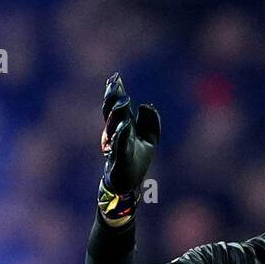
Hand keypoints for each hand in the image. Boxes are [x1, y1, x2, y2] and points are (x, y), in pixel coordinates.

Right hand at [98, 72, 160, 224]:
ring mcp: (116, 148)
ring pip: (115, 129)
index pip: (118, 106)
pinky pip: (120, 148)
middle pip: (113, 114)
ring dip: (117, 115)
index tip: (115, 77)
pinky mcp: (119, 162)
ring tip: (123, 101)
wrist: (128, 186)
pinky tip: (125, 127)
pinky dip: (122, 137)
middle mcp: (116, 136)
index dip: (116, 93)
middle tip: (114, 83)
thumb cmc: (136, 161)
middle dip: (113, 99)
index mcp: (122, 127)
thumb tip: (146, 105)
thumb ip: (151, 122)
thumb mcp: (149, 139)